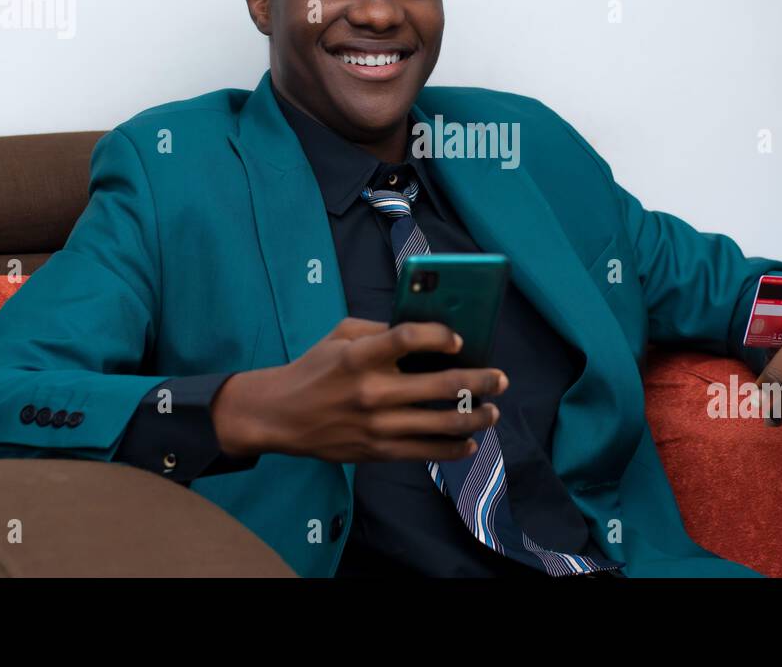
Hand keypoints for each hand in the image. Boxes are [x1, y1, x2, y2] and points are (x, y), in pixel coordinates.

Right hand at [211, 316, 507, 462]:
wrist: (280, 416)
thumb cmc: (315, 369)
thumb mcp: (340, 336)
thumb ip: (381, 330)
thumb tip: (427, 331)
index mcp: (360, 356)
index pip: (408, 337)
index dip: (439, 336)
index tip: (459, 339)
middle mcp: (372, 391)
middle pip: (440, 384)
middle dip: (480, 381)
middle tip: (500, 379)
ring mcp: (377, 425)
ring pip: (442, 423)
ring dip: (476, 417)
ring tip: (492, 411)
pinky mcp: (378, 451)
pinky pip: (426, 452)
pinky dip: (454, 448)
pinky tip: (469, 442)